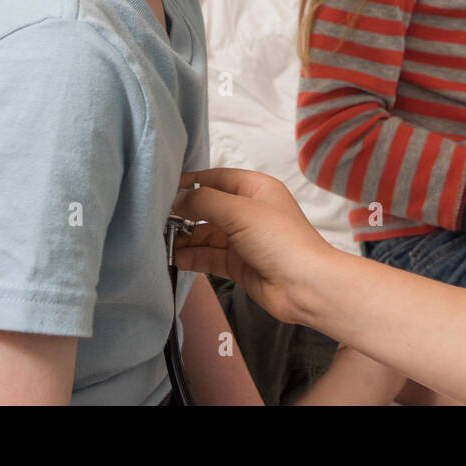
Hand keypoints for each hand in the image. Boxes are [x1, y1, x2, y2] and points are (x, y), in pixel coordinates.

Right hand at [170, 167, 337, 327]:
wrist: (306, 286)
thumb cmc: (280, 240)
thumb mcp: (239, 211)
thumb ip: (204, 202)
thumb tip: (177, 200)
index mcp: (256, 188)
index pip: (217, 178)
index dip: (192, 182)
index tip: (165, 190)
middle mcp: (250, 211)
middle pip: (210, 207)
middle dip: (185, 213)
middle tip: (158, 220)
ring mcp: (245, 239)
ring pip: (207, 234)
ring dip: (186, 237)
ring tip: (162, 241)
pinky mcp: (240, 265)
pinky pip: (210, 256)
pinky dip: (193, 256)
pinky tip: (175, 258)